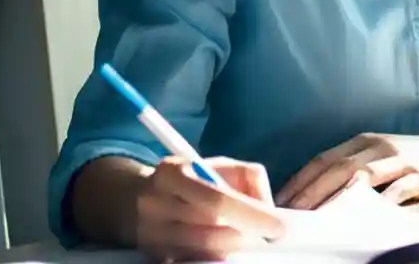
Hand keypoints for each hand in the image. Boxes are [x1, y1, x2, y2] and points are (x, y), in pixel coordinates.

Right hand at [134, 156, 284, 261]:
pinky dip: (218, 257)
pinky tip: (228, 250)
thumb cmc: (192, 178)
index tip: (279, 227)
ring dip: (235, 249)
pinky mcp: (155, 257)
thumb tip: (268, 209)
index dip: (252, 215)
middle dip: (247, 237)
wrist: (139, 199)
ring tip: (248, 239)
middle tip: (267, 236)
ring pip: (206, 253)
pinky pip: (195, 262)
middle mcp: (156, 205)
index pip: (218, 199)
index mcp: (172, 173)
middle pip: (212, 233)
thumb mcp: (219, 165)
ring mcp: (152, 236)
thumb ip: (248, 180)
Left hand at [276, 132, 418, 209]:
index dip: (299, 180)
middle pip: (336, 168)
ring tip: (316, 219)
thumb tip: (317, 195)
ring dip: (335, 198)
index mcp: (363, 141)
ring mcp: (399, 160)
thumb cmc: (414, 158)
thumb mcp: (380, 156)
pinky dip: (379, 203)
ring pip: (361, 178)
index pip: (322, 159)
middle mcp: (377, 147)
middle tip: (289, 216)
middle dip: (309, 193)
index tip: (279, 202)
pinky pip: (397, 190)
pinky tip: (364, 219)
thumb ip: (354, 168)